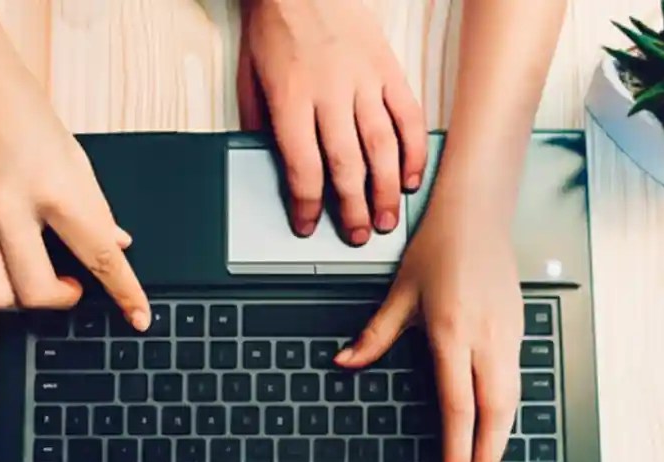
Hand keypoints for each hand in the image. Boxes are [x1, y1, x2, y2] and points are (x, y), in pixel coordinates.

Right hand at [0, 46, 150, 328]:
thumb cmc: (20, 110)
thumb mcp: (75, 156)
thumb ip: (95, 208)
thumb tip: (116, 247)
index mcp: (53, 187)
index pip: (98, 254)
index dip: (125, 292)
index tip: (138, 316)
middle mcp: (6, 205)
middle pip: (37, 289)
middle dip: (61, 298)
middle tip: (69, 285)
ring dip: (18, 300)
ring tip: (27, 279)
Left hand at [238, 0, 426, 243]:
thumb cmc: (274, 23)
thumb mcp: (249, 76)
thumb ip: (260, 123)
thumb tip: (273, 164)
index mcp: (291, 97)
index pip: (303, 166)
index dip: (306, 205)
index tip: (308, 226)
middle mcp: (330, 92)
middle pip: (347, 165)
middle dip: (353, 208)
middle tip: (359, 234)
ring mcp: (364, 80)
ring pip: (382, 147)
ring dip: (387, 189)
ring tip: (388, 217)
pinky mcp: (389, 68)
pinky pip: (408, 116)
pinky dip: (413, 150)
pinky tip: (411, 175)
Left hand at [334, 183, 523, 461]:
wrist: (478, 214)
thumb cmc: (440, 247)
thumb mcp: (400, 293)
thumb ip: (374, 336)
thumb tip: (345, 362)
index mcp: (452, 332)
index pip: (457, 406)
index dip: (456, 450)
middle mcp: (485, 338)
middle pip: (494, 414)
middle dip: (485, 457)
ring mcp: (507, 336)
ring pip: (511, 402)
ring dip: (500, 439)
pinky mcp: (518, 331)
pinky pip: (516, 382)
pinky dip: (506, 412)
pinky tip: (496, 427)